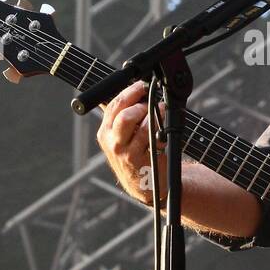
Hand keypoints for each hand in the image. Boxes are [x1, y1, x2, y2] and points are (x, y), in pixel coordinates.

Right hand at [95, 81, 166, 205]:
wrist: (144, 184)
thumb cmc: (135, 155)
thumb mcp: (121, 136)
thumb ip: (122, 115)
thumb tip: (133, 89)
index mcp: (105, 132)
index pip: (114, 105)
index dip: (131, 92)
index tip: (143, 85)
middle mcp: (113, 143)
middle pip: (125, 115)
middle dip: (142, 104)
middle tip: (152, 102)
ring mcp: (128, 154)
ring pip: (143, 126)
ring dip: (157, 114)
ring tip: (163, 110)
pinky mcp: (144, 162)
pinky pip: (157, 139)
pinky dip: (163, 130)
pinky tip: (164, 128)